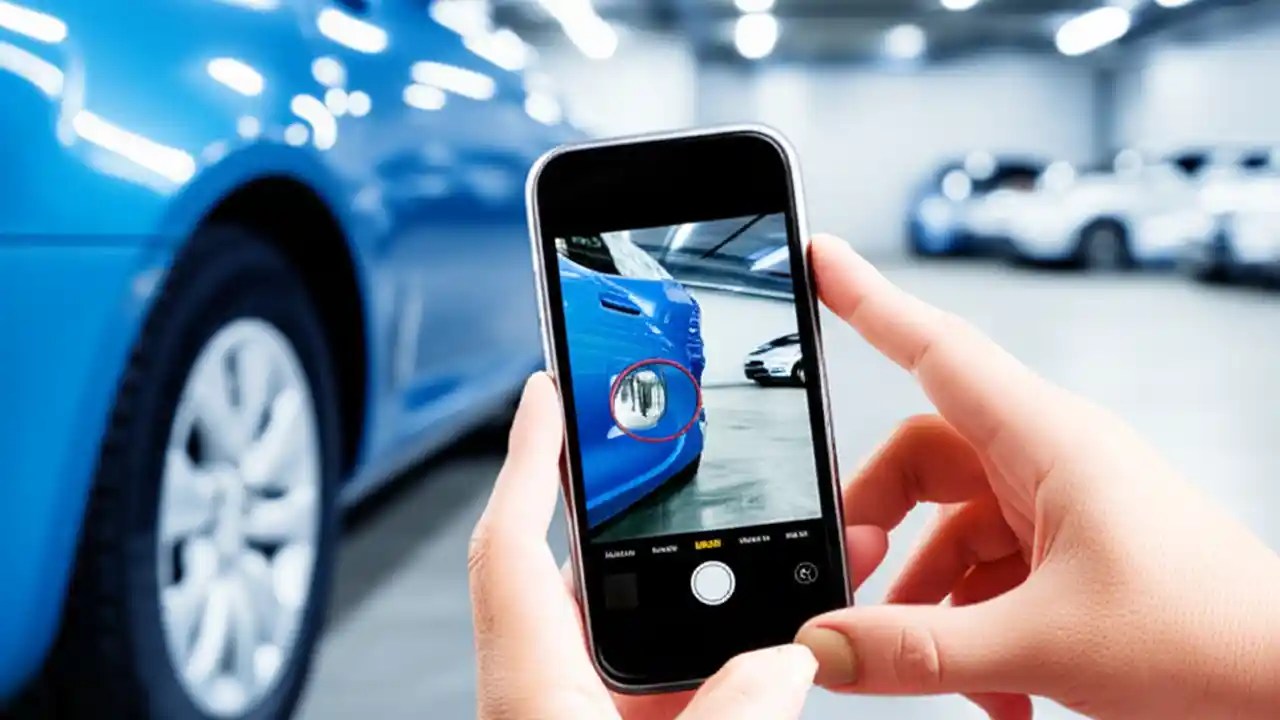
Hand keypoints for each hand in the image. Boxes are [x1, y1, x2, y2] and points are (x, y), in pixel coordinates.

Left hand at [471, 374, 857, 719]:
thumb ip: (733, 713)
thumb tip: (790, 658)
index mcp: (530, 687)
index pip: (510, 543)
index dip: (525, 457)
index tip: (544, 393)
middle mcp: (543, 692)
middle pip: (581, 571)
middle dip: (647, 516)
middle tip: (694, 470)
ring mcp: (572, 713)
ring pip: (626, 626)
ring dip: (690, 595)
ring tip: (758, 568)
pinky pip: (650, 676)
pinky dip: (702, 658)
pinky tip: (756, 656)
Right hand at [797, 235, 1279, 718]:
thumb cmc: (1214, 636)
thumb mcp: (1043, 643)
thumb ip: (918, 649)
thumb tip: (826, 645)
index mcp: (1048, 440)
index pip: (935, 347)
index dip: (867, 299)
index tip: (817, 257)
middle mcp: (1049, 460)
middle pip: (922, 458)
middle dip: (877, 522)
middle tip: (848, 580)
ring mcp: (1060, 507)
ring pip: (950, 527)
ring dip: (926, 598)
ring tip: (928, 664)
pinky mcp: (1070, 554)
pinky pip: (988, 572)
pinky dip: (967, 626)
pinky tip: (987, 687)